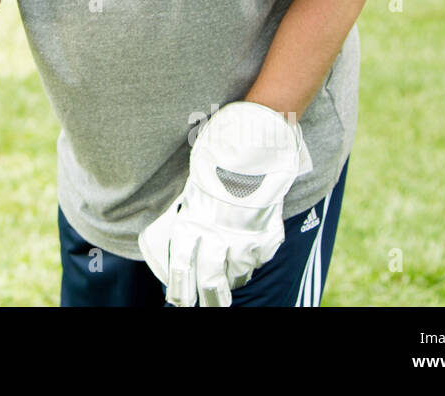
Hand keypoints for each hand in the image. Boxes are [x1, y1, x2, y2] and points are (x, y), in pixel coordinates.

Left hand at [138, 102, 312, 306]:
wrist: (254, 140)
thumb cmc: (216, 156)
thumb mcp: (193, 184)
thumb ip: (189, 210)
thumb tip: (176, 231)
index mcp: (194, 221)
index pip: (182, 266)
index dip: (179, 287)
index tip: (178, 300)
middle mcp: (218, 233)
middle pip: (210, 280)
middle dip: (208, 297)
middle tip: (207, 305)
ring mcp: (246, 235)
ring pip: (238, 273)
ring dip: (232, 279)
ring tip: (227, 286)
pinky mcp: (268, 232)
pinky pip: (260, 259)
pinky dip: (253, 262)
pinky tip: (247, 262)